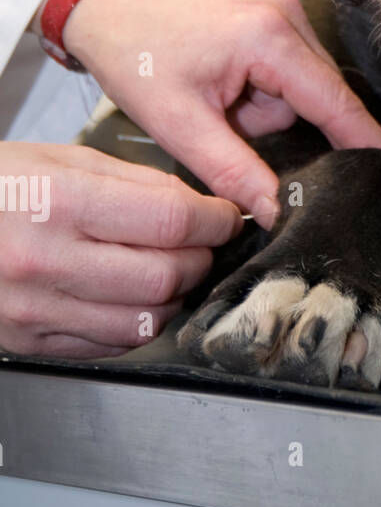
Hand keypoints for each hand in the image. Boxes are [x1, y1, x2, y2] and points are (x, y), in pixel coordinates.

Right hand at [0, 142, 240, 356]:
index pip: (170, 219)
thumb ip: (135, 183)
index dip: (214, 220)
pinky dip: (136, 325)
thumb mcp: (60, 160)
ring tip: (170, 271)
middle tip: (201, 244)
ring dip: (174, 297)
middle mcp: (45, 260)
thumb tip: (198, 205)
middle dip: (199, 259)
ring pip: (143, 320)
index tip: (226, 217)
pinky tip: (132, 299)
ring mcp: (33, 309)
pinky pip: (107, 345)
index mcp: (59, 201)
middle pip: (164, 275)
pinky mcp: (27, 342)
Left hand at [62, 0, 380, 225]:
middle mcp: (285, 14)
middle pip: (316, 95)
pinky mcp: (272, 8)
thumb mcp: (177, 123)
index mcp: (268, 37)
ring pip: (300, 84)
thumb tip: (273, 211)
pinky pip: (287, 65)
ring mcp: (281, 6)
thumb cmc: (132, 52)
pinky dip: (261, 86)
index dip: (363, 139)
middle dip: (277, 122)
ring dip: (266, 105)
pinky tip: (223, 83)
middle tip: (224, 123)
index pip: (334, 100)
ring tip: (214, 100)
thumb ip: (232, 170)